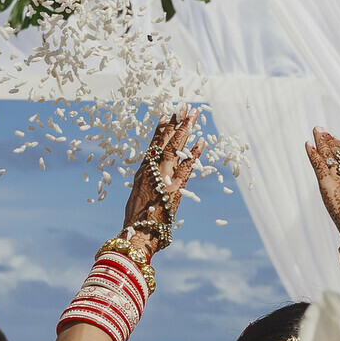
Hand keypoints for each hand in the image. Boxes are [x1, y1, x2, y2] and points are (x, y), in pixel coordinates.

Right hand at [122, 109, 201, 243]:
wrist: (138, 235)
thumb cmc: (137, 222)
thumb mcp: (138, 198)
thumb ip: (146, 186)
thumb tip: (152, 182)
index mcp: (142, 173)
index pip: (152, 146)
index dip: (160, 130)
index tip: (166, 115)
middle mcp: (152, 171)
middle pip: (165, 141)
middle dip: (175, 122)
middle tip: (184, 105)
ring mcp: (163, 178)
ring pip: (176, 148)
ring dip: (185, 130)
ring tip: (193, 114)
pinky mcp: (174, 187)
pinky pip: (187, 166)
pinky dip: (195, 153)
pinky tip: (202, 140)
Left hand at [303, 129, 339, 235]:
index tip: (338, 139)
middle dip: (331, 141)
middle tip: (324, 130)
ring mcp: (339, 177)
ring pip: (329, 154)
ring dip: (322, 141)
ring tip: (317, 130)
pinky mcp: (327, 181)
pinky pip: (318, 162)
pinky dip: (312, 152)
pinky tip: (308, 144)